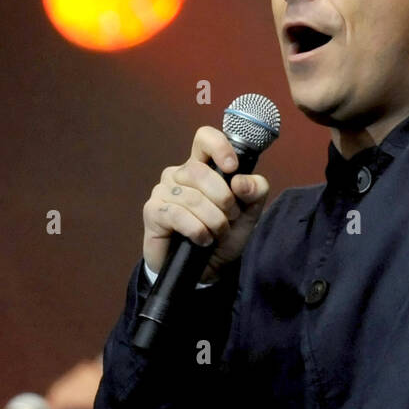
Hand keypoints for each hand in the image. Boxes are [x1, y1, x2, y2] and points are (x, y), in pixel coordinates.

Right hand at [143, 126, 269, 284]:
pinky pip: (177, 214)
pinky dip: (197, 230)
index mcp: (203, 166)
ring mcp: (163, 191)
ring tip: (217, 233)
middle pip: (201, 172)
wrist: (205, 270)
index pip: (204, 138)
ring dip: (213, 220)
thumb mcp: (250, 213)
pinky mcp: (153, 211)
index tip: (233, 168)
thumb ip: (255, 190)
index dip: (219, 147)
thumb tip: (240, 180)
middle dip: (224, 199)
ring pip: (193, 198)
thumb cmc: (224, 235)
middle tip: (230, 218)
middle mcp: (179, 174)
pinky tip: (202, 239)